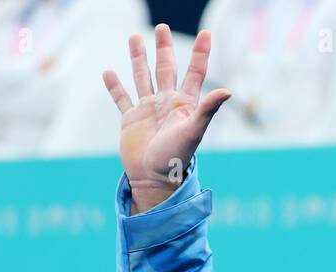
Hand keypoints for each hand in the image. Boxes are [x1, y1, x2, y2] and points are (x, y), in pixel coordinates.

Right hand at [102, 24, 231, 212]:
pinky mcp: (130, 120)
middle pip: (166, 68)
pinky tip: (108, 72)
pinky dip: (114, 86)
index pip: (195, 72)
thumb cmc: (176, 158)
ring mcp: (148, 110)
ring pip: (142, 77)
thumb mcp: (193, 131)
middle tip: (162, 27)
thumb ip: (207, 109)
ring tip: (134, 37)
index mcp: (184, 104)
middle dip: (164, 48)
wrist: (153, 180)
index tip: (206, 33)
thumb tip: (227, 90)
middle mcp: (166, 103)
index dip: (201, 53)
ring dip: (138, 58)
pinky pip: (121, 98)